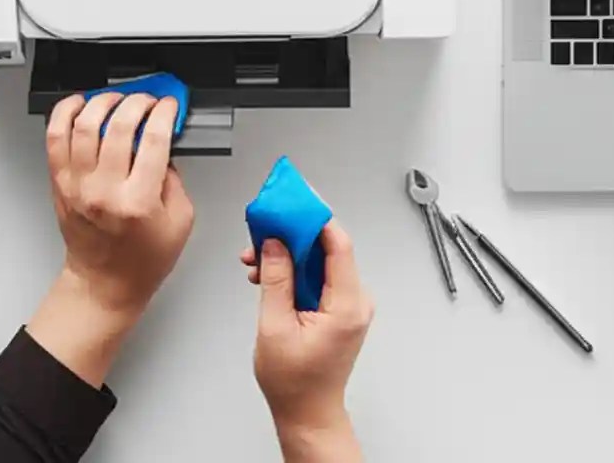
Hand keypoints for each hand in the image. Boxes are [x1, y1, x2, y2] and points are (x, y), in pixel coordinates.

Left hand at [27, 93, 194, 387]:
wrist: (105, 283)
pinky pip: (55, 138)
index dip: (163, 113)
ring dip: (103, 102)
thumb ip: (175, 178)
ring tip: (116, 100)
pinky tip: (79, 105)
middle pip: (118, 125)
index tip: (168, 106)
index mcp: (138, 201)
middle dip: (137, 102)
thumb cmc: (141, 260)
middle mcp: (104, 190)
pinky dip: (65, 114)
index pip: (153, 139)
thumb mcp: (180, 220)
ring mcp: (77, 185)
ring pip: (83, 125)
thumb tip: (163, 141)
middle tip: (147, 101)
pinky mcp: (60, 183)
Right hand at [241, 221, 372, 461]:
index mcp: (347, 305)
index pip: (337, 245)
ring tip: (258, 260)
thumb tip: (276, 242)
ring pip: (320, 261)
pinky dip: (295, 270)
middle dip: (292, 236)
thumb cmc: (295, 382)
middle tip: (263, 230)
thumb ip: (276, 279)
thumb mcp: (275, 326)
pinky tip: (270, 274)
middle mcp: (356, 301)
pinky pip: (319, 276)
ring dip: (289, 255)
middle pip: (328, 249)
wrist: (307, 411)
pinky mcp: (340, 308)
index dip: (313, 219)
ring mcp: (349, 304)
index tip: (291, 203)